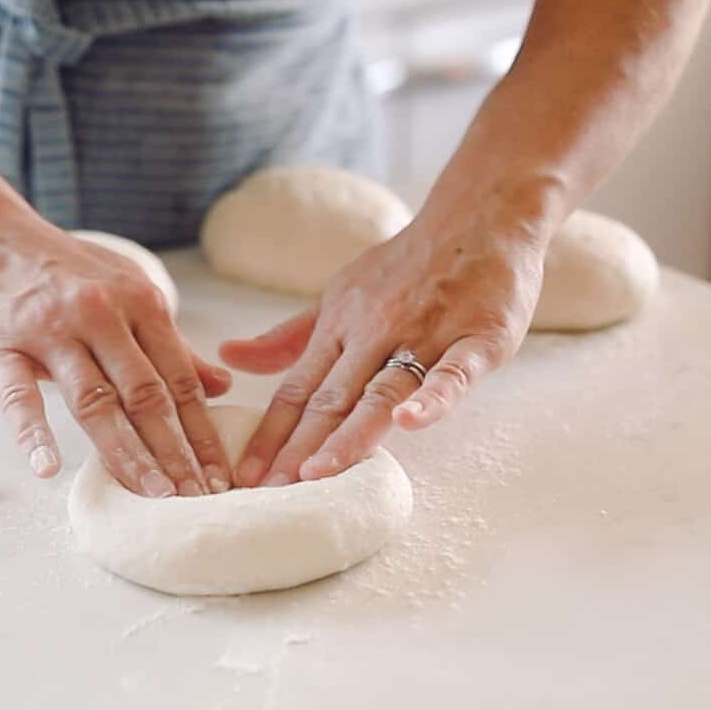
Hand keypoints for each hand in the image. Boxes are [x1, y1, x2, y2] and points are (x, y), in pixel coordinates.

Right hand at [0, 121, 233, 496]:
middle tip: (195, 500)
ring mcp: (49, 331)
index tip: (219, 479)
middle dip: (175, 452)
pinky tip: (47, 468)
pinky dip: (33, 433)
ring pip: (94, 400)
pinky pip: (18, 395)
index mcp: (139, 303)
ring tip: (151, 494)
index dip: (202, 433)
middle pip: (145, 395)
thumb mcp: (124, 290)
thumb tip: (220, 385)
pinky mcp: (1, 347)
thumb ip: (170, 343)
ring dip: (126, 452)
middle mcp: (101, 315)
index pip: (179, 380)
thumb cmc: (60, 269)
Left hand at [221, 204, 546, 486]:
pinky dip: (431, 398)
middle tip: (268, 493)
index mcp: (341, 326)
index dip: (271, 434)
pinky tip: (409, 424)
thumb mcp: (339, 295)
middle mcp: (376, 331)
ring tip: (317, 472)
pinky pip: (452, 373)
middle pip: (332, 398)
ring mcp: (427, 334)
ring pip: (382, 391)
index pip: (298, 389)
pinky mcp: (479, 338)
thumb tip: (230, 357)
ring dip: (348, 434)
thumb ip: (290, 336)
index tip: (243, 477)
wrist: (481, 216)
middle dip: (297, 448)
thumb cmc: (407, 264)